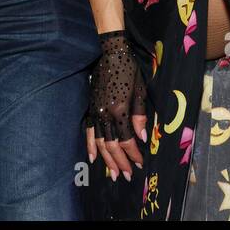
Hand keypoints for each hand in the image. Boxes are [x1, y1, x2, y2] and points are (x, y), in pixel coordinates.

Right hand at [86, 31, 147, 181]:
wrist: (109, 54)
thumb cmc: (129, 70)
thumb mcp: (140, 91)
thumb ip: (140, 116)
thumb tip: (141, 138)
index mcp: (120, 110)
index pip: (127, 139)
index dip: (133, 153)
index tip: (140, 164)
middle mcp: (105, 115)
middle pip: (112, 145)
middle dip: (120, 162)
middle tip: (127, 176)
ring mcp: (95, 113)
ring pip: (99, 142)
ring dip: (107, 160)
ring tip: (114, 174)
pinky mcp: (90, 109)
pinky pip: (88, 132)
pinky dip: (90, 146)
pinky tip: (93, 158)